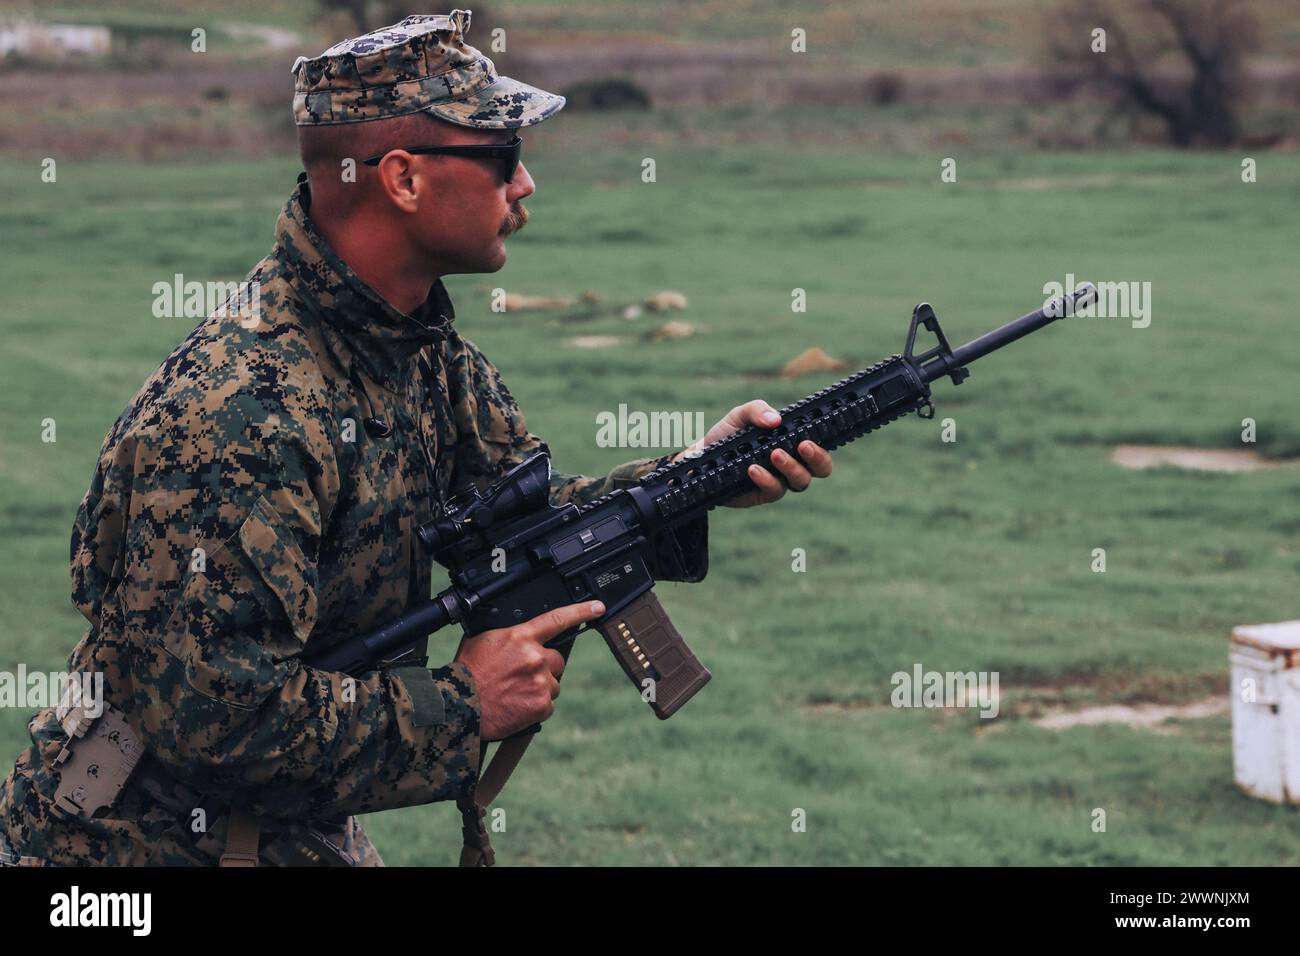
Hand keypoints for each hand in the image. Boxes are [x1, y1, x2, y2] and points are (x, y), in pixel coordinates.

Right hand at [454, 600, 604, 740]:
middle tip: (521, 676)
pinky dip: (535, 707)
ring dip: (539, 688)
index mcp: (521, 637)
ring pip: (552, 684)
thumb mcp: (484, 640)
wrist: (458, 706)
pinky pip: (547, 705)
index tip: (597, 607)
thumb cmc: (466, 673)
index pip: (557, 619)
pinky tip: (517, 706)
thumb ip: (509, 635)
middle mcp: (535, 657)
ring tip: (514, 693)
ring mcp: (540, 682)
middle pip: (556, 660)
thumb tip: (521, 635)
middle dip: (544, 667)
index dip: (580, 611)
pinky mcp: (541, 705)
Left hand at [671, 400, 832, 508]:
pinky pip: (774, 490)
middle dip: (818, 458)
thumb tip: (776, 419)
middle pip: (820, 468)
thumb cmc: (727, 435)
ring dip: (791, 467)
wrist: (701, 458)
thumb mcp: (740, 415)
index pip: (819, 446)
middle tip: (804, 445)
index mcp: (792, 442)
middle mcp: (792, 463)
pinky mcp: (763, 495)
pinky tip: (753, 469)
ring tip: (774, 454)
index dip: (823, 444)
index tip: (812, 436)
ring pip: (800, 481)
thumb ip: (757, 410)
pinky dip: (766, 478)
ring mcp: (779, 480)